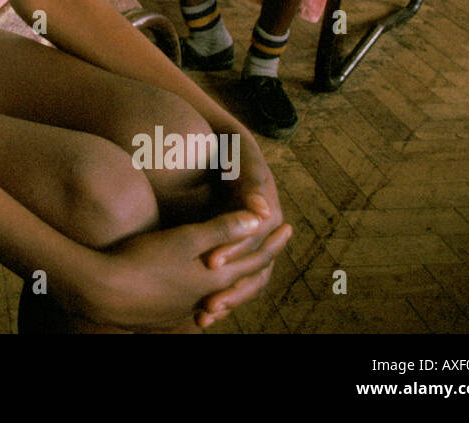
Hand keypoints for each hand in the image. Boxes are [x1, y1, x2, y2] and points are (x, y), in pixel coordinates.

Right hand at [59, 210, 291, 330]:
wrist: (103, 293)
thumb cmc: (142, 260)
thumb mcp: (185, 239)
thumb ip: (222, 229)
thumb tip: (259, 217)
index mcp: (217, 277)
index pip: (257, 259)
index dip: (273, 241)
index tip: (288, 226)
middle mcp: (207, 296)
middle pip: (245, 280)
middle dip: (260, 260)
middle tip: (273, 244)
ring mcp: (186, 307)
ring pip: (222, 292)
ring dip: (235, 278)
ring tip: (239, 265)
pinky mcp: (166, 313)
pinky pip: (198, 301)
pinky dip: (209, 289)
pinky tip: (198, 283)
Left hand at [198, 129, 285, 320]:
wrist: (229, 150)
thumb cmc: (235, 155)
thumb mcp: (243, 165)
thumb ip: (251, 186)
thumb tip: (262, 212)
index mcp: (268, 217)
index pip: (252, 242)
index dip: (232, 252)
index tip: (209, 262)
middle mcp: (263, 236)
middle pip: (251, 270)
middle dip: (230, 290)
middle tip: (208, 306)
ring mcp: (250, 246)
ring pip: (244, 281)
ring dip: (227, 300)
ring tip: (204, 317)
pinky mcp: (235, 252)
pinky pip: (233, 281)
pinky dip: (220, 296)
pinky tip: (200, 315)